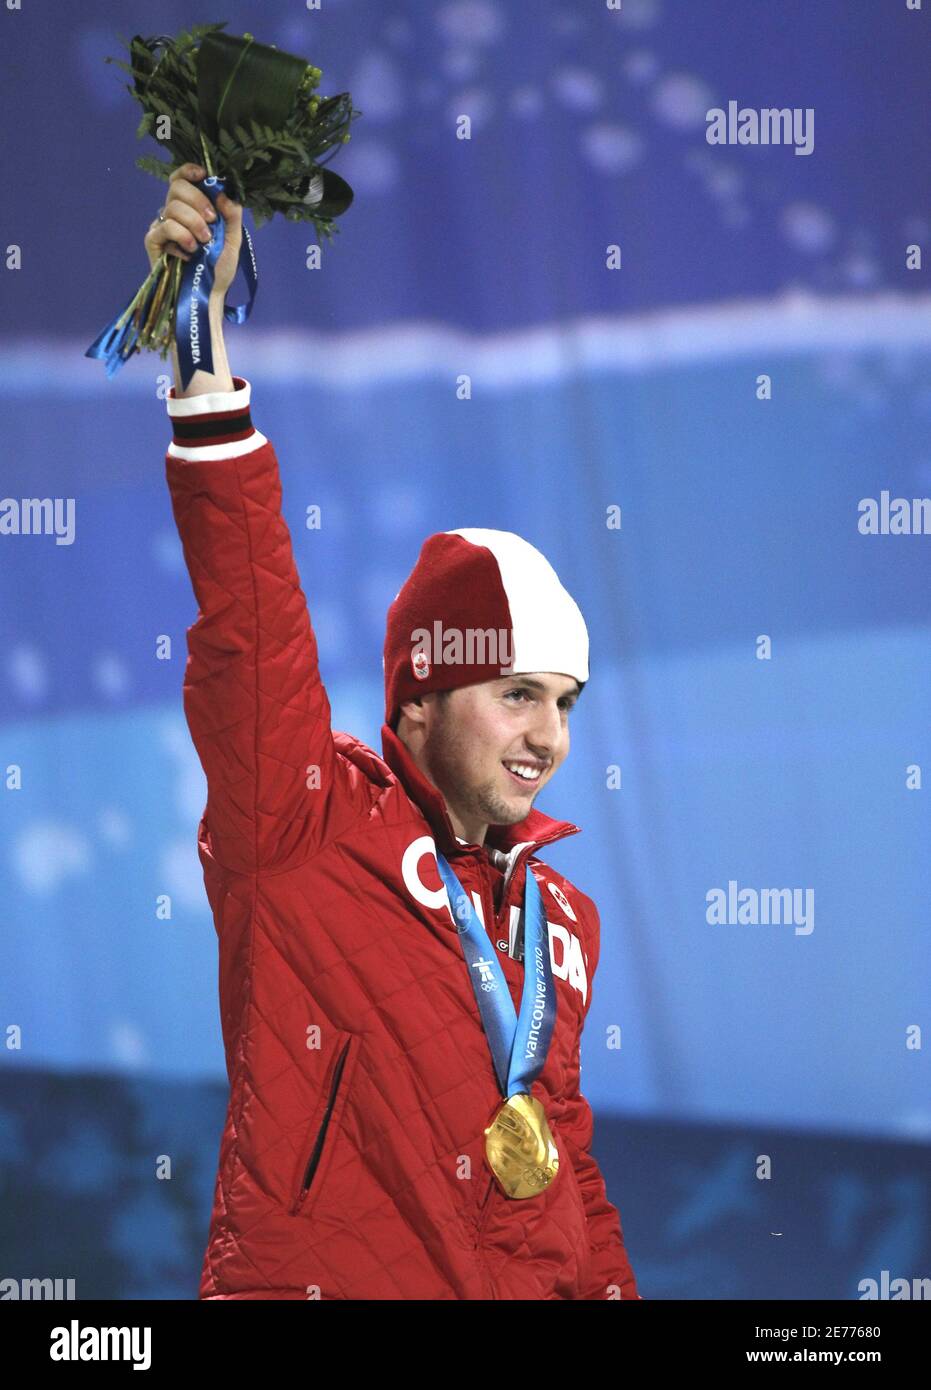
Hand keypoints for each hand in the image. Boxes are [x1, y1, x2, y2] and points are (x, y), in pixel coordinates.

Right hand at [144, 162, 242, 300]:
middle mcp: (173, 213)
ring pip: (172, 206)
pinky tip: (190, 252)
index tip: (203, 175)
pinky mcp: (153, 241)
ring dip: (194, 223)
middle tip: (212, 221)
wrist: (208, 295)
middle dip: (198, 201)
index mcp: (190, 208)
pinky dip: (182, 236)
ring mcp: (161, 226)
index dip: (189, 171)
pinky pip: (165, 226)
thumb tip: (224, 194)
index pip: (182, 179)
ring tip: (205, 242)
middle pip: (177, 187)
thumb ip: (232, 215)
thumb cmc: (218, 269)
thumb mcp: (233, 240)